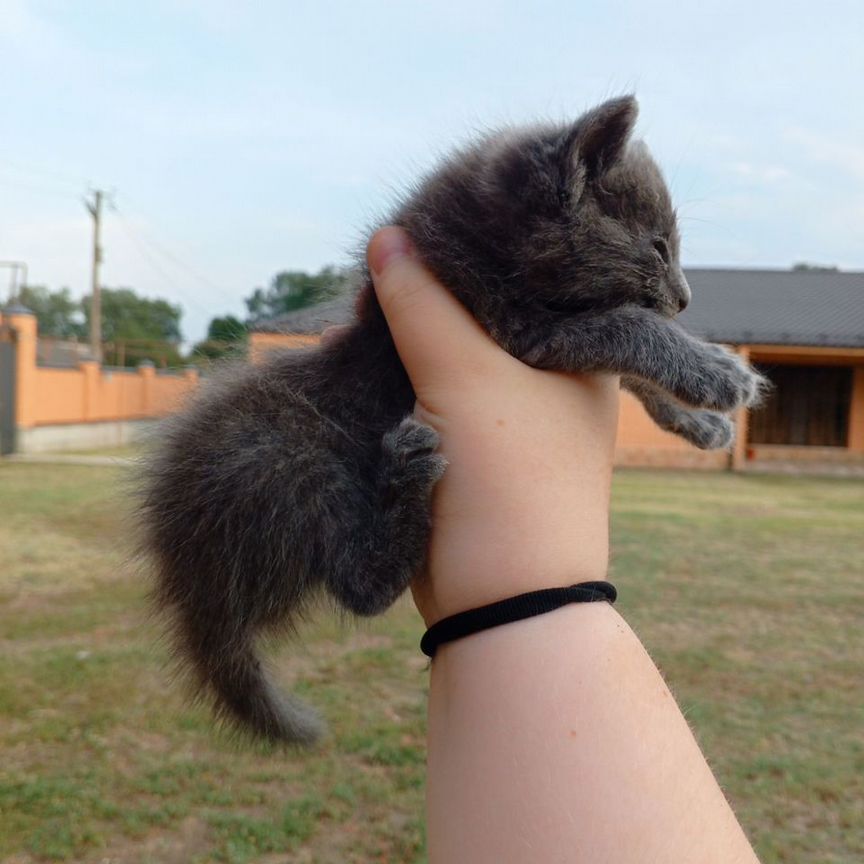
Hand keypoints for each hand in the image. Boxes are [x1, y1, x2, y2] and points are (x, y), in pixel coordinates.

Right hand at [367, 227, 619, 625]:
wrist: (500, 603)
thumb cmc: (508, 482)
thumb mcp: (465, 380)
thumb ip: (424, 306)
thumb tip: (388, 237)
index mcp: (580, 353)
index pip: (529, 275)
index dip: (478, 247)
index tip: (431, 216)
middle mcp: (553, 378)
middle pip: (486, 312)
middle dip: (434, 290)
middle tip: (387, 256)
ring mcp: (512, 413)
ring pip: (455, 350)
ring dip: (412, 332)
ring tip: (366, 298)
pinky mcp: (474, 443)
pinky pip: (434, 389)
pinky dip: (404, 371)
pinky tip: (365, 344)